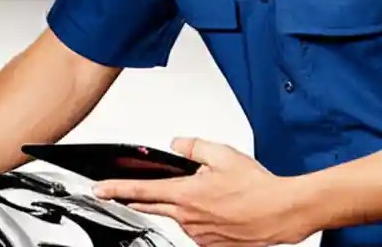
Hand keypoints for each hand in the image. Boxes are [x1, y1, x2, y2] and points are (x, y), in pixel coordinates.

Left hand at [93, 138, 314, 246]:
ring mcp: (199, 234)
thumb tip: (177, 144)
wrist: (280, 212)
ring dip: (183, 205)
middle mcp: (188, 218)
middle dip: (139, 198)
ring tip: (212, 194)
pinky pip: (196, 229)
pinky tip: (219, 209)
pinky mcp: (211, 245)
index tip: (100, 190)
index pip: (141, 190)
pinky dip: (201, 218)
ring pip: (178, 216)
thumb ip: (193, 146)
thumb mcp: (222, 154)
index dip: (116, 189)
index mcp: (186, 194)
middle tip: (128, 193)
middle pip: (154, 206)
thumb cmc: (257, 187)